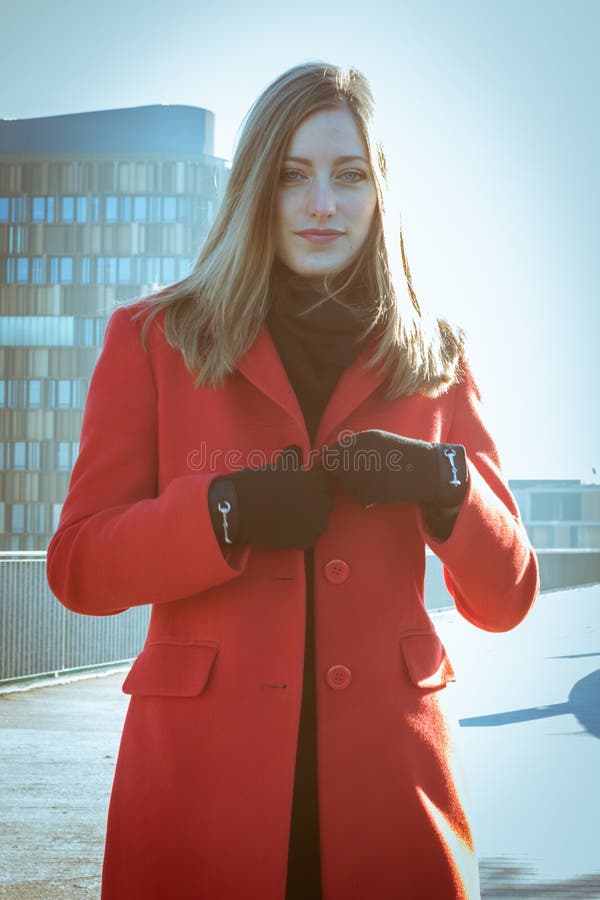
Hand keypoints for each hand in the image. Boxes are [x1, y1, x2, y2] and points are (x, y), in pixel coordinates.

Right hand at [209, 446, 332, 548]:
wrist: (239, 509)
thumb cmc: (257, 483)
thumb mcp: (277, 465)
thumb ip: (293, 457)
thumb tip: (296, 448)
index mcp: (317, 480)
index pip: (324, 482)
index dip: (311, 485)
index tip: (296, 488)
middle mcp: (321, 501)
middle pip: (325, 502)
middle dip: (313, 502)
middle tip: (291, 503)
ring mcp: (315, 523)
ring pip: (320, 521)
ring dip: (310, 519)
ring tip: (289, 516)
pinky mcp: (306, 541)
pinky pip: (311, 537)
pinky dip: (302, 535)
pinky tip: (286, 528)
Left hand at [324, 430, 467, 508]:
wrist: (425, 471)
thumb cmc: (401, 451)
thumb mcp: (377, 438)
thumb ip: (352, 445)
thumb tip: (326, 455)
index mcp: (358, 441)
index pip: (328, 455)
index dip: (327, 462)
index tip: (332, 466)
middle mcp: (356, 459)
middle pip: (335, 472)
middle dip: (342, 474)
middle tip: (362, 473)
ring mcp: (359, 479)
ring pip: (346, 486)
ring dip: (355, 485)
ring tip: (376, 479)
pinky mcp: (367, 496)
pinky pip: (359, 497)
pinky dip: (367, 496)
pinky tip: (382, 488)